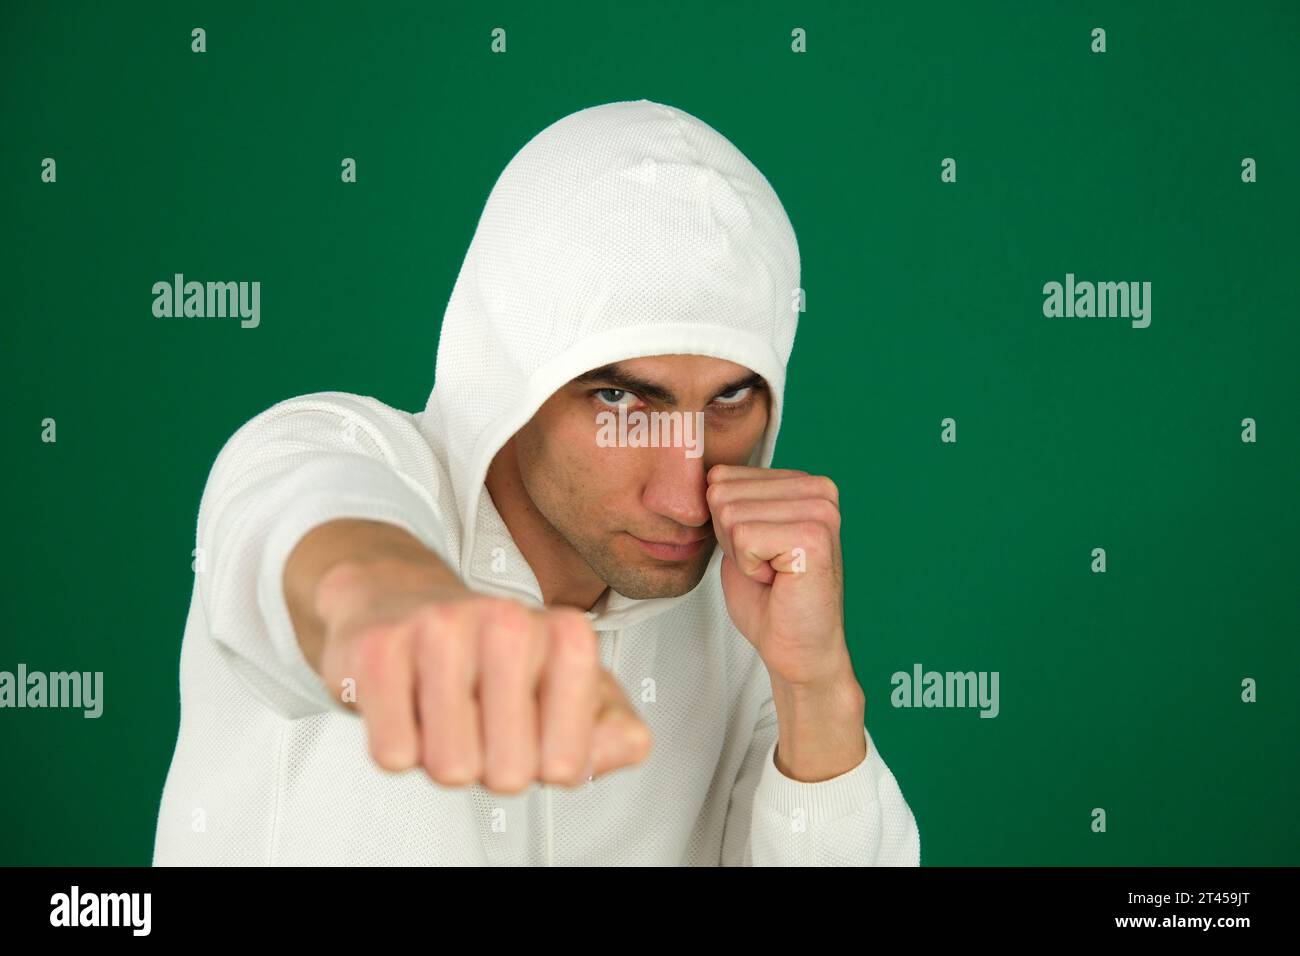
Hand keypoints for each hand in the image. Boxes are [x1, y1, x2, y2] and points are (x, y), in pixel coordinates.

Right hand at [310, 563, 652, 793]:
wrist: (394, 598)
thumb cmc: (484, 655)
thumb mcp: (560, 691)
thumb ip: (607, 730)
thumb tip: (630, 744)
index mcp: (564, 634)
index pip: (569, 762)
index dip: (546, 766)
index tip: (535, 730)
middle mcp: (509, 621)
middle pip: (510, 774)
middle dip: (490, 766)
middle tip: (480, 722)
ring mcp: (441, 629)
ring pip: (451, 767)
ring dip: (441, 756)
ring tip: (443, 710)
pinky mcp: (378, 647)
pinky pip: (394, 752)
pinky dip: (397, 744)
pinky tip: (406, 701)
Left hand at [706, 464, 851, 689]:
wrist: (797, 649)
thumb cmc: (769, 600)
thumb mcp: (739, 536)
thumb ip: (729, 501)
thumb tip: (707, 474)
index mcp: (801, 481)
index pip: (723, 477)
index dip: (725, 524)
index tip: (759, 551)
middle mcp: (817, 488)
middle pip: (723, 493)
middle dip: (731, 539)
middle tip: (766, 566)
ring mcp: (819, 509)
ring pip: (730, 515)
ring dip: (741, 554)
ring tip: (773, 573)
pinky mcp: (814, 535)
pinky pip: (744, 537)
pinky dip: (750, 567)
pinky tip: (778, 579)